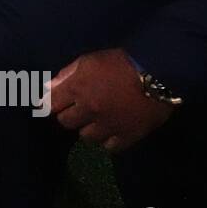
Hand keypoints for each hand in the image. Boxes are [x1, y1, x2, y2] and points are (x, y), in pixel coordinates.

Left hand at [47, 48, 175, 151]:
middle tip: (79, 110)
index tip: (54, 105)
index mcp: (77, 89)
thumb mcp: (89, 61)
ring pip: (86, 137)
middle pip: (66, 122)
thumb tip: (48, 88)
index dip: (50, 105)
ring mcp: (107, 125)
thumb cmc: (122, 62)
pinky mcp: (127, 136)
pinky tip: (113, 130)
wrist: (159, 72)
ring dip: (89, 128)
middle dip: (70, 115)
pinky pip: (109, 147)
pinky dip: (109, 140)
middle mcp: (89, 110)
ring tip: (98, 120)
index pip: (50, 105)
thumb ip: (66, 75)